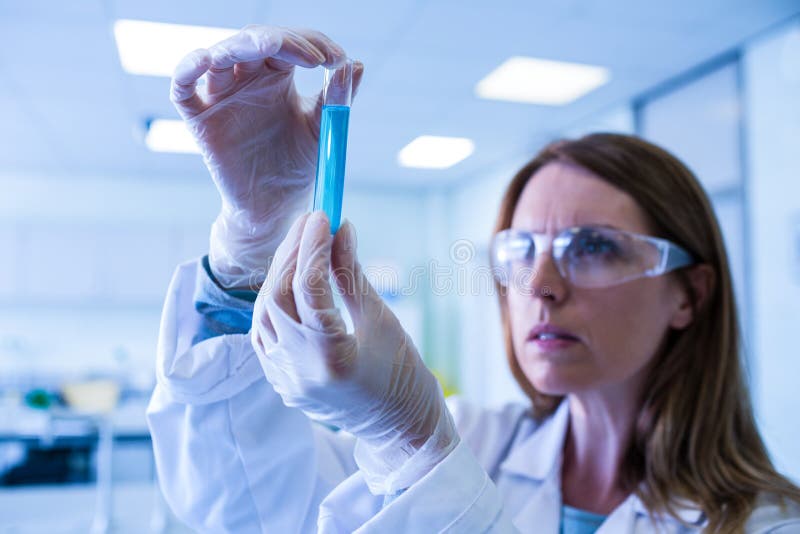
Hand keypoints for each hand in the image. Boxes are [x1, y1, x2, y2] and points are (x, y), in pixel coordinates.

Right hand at [171, 26, 363, 287]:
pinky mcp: (199, 118)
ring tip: (269, 47)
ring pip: (221, 54)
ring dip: (242, 44)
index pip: (289, 43)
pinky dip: (188, 68)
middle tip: (313, 58)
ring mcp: (220, 95)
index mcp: (276, 75)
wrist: (275, 205)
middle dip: (285, 41)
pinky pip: (183, 86)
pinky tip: (206, 59)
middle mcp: (246, 78)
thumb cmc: (297, 164)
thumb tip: (355, 63)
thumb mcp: (321, 128)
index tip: (335, 60)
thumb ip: (337, 97)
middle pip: (256, 40)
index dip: (311, 43)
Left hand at [251, 212, 458, 493]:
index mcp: (332, 358)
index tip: (323, 216)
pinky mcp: (280, 381)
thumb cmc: (401, 374)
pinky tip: (288, 279)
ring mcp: (285, 379)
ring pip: (264, 314)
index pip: (309, 289)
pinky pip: (263, 333)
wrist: (398, 427)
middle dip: (292, 254)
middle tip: (311, 222)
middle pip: (279, 297)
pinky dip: (273, 301)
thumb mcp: (381, 320)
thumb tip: (341, 229)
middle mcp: (299, 370)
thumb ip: (352, 275)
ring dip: (279, 274)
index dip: (313, 247)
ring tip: (301, 245)